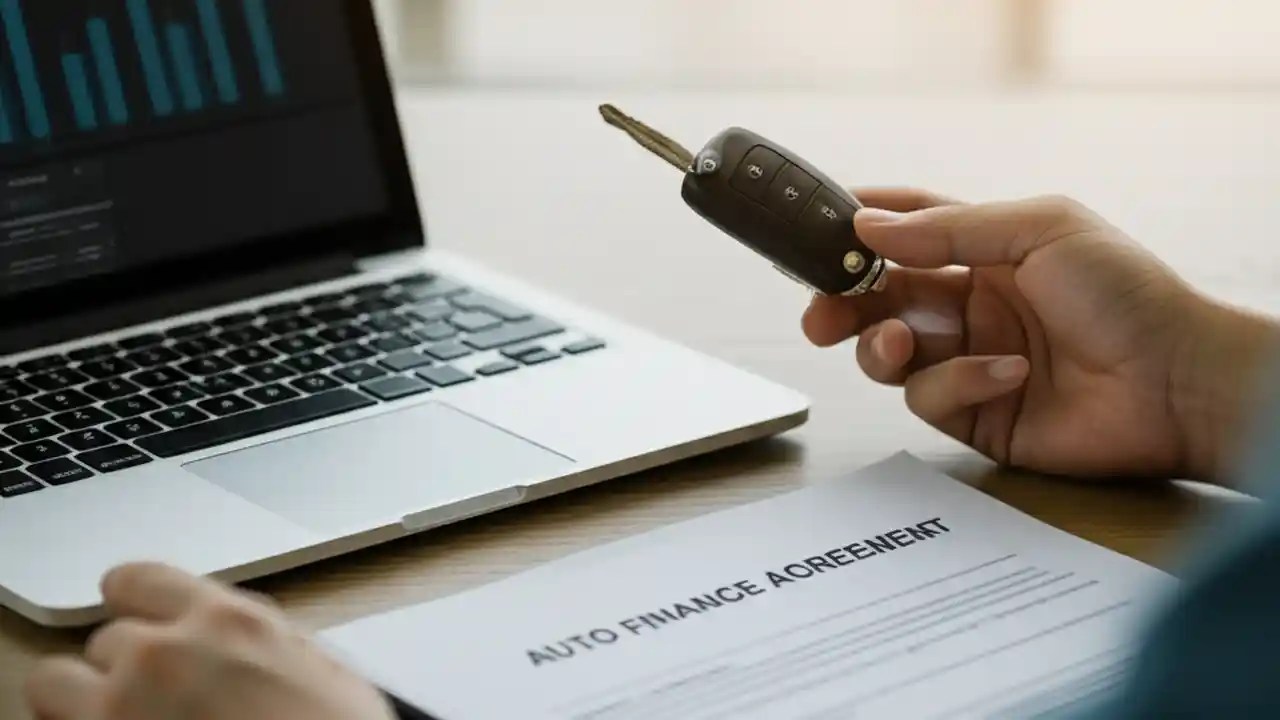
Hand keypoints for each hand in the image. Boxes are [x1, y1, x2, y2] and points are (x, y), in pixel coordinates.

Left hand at [24, 563, 395, 719]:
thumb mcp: (314, 666)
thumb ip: (258, 639)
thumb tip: (235, 638)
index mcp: (227, 623)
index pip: (137, 580)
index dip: (134, 606)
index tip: (140, 622)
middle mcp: (164, 656)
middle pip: (104, 637)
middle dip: (122, 665)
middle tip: (151, 694)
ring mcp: (123, 710)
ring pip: (54, 683)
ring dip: (82, 699)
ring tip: (118, 718)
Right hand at [803, 188, 1279, 481]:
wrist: (1175, 384)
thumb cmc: (1127, 295)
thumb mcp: (1040, 231)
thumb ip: (951, 228)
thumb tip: (871, 227)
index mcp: (987, 251)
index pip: (909, 228)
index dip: (861, 225)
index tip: (818, 228)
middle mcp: (971, 304)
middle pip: (880, 297)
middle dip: (841, 301)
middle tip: (820, 312)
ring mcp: (969, 358)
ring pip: (888, 352)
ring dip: (881, 345)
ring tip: (898, 344)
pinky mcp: (975, 413)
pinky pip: (930, 397)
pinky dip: (958, 383)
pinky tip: (1006, 374)